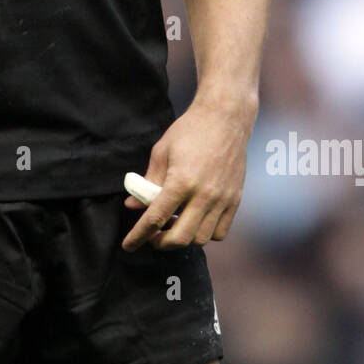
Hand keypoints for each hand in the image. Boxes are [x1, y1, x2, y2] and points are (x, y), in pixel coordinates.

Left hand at [121, 95, 254, 251]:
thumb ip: (147, 182)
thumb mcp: (161, 152)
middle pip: (180, 238)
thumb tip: (132, 205)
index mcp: (181, 181)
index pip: (155, 219)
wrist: (225, 118)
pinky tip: (194, 221)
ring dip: (183, 238)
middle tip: (152, 236)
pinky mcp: (235, 199)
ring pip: (201, 239)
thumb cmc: (189, 131)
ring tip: (173, 226)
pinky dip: (205, 234)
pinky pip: (220, 232)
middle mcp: (204, 194)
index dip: (138, 236)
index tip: (128, 246)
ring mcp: (222, 199)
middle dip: (160, 243)